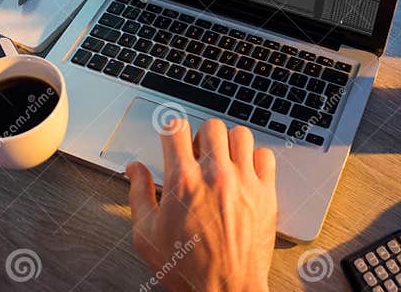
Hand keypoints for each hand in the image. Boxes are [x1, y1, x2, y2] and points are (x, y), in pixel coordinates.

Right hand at [127, 118, 276, 291]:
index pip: (175, 127)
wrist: (227, 291)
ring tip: (222, 161)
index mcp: (182, 182)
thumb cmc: (187, 269)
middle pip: (211, 125)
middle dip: (201, 136)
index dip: (171, 129)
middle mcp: (214, 176)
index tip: (172, 139)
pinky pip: (266, 155)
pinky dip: (255, 159)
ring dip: (229, 143)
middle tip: (198, 156)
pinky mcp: (266, 193)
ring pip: (240, 134)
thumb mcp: (146, 234)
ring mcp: (243, 182)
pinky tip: (245, 173)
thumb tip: (134, 168)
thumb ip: (138, 194)